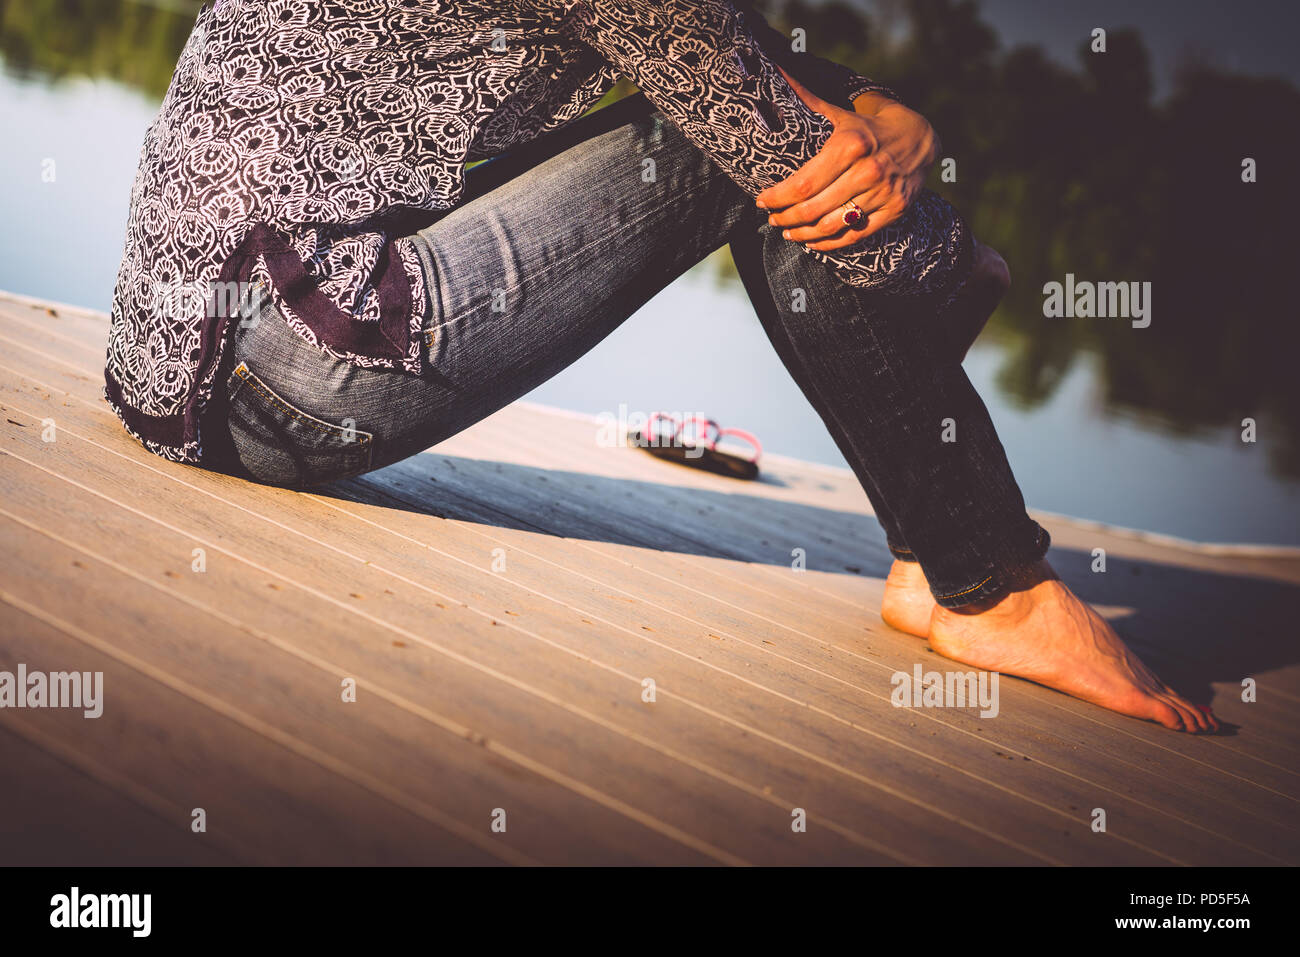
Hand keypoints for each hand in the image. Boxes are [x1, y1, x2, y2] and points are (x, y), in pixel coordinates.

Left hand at [756, 67, 938, 250]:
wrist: (920, 138)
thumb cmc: (868, 127)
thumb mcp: (840, 113)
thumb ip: (806, 100)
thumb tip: (774, 71)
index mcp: (850, 145)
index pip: (803, 183)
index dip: (777, 197)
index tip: (761, 200)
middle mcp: (868, 170)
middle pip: (813, 208)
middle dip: (785, 217)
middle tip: (771, 219)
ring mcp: (883, 193)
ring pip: (831, 226)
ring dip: (803, 234)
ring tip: (787, 231)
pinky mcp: (895, 211)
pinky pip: (855, 236)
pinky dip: (829, 244)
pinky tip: (812, 241)